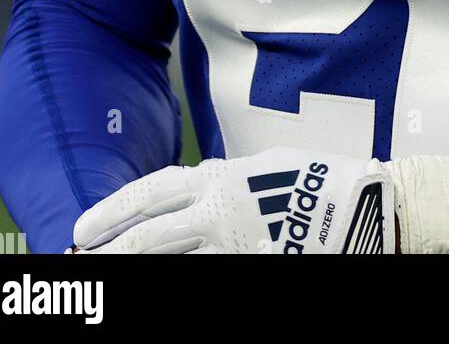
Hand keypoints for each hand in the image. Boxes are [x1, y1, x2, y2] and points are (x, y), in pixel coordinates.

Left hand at [72, 147, 393, 253]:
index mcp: (220, 179)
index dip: (113, 211)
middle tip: (83, 260)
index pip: (150, 194)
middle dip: (111, 250)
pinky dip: (180, 281)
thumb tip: (195, 191)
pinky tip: (166, 284)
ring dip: (137, 269)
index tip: (85, 227)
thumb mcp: (263, 165)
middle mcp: (219, 213)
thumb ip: (224, 180)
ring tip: (112, 275)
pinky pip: (205, 279)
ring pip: (170, 264)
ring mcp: (234, 247)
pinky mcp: (252, 269)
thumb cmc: (318, 180)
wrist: (365, 207)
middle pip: (149, 237)